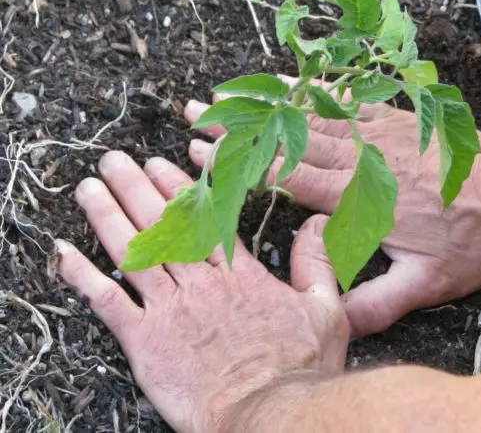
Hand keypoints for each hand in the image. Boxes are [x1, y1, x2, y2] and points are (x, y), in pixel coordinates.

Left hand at [57, 151, 348, 432]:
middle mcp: (199, 283)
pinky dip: (83, 276)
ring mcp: (169, 310)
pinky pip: (108, 302)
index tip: (156, 166)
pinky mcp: (146, 341)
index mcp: (239, 274)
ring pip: (133, 253)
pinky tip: (66, 253)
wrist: (268, 415)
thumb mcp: (325, 310)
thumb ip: (317, 263)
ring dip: (107, 217)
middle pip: (161, 227)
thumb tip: (318, 224)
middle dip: (133, 189)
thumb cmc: (298, 368)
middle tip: (113, 162)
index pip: (202, 220)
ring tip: (89, 189)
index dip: (176, 191)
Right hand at [185, 88, 480, 335]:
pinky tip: (288, 83)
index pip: (286, 180)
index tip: (204, 159)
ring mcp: (374, 134)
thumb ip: (378, 302)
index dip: (242, 169)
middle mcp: (358, 160)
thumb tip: (334, 322)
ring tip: (226, 95)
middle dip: (237, 129)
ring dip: (263, 107)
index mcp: (357, 198)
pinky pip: (344, 101)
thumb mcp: (428, 282)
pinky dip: (311, 92)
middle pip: (286, 141)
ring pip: (308, 117)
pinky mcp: (391, 120)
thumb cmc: (472, 234)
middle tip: (195, 117)